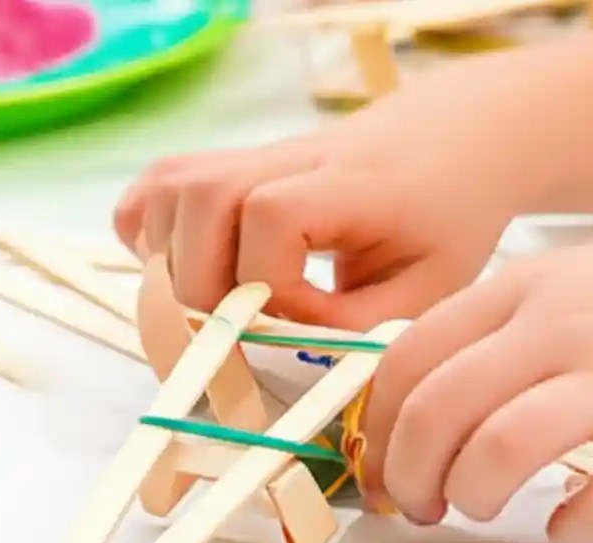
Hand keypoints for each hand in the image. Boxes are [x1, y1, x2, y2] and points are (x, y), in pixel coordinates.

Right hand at [112, 57, 557, 329]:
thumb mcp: (430, 288)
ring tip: (215, 308)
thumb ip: (361, 327)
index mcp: (346, 182)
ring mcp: (240, 159)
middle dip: (206, 289)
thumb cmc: (442, 219)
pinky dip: (148, 242)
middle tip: (243, 333)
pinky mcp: (214, 167)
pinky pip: (150, 199)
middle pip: (200, 204)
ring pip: (164, 200)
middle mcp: (281, 159)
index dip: (272, 283)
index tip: (305, 320)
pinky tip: (186, 275)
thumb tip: (283, 350)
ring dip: (172, 268)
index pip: (271, 216)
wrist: (445, 143)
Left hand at [361, 228, 592, 542]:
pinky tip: (569, 528)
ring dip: (472, 495)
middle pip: (439, 409)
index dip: (378, 426)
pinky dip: (572, 533)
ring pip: (502, 449)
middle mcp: (563, 328)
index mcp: (524, 290)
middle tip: (419, 504)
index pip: (410, 358)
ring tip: (482, 508)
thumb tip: (415, 395)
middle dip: (409, 474)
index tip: (380, 469)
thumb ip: (494, 326)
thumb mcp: (569, 281)